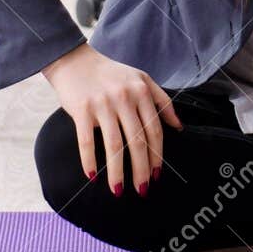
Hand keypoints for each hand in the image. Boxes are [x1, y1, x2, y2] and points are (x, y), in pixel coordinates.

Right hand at [42, 42, 184, 195]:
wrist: (74, 60)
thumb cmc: (110, 73)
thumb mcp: (141, 79)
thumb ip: (162, 101)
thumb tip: (179, 127)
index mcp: (141, 91)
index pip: (155, 129)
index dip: (157, 155)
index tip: (157, 175)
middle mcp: (124, 98)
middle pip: (137, 141)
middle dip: (142, 169)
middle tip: (143, 190)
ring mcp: (102, 104)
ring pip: (114, 145)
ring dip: (117, 172)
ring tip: (119, 191)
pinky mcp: (81, 110)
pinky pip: (86, 141)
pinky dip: (89, 161)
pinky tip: (92, 176)